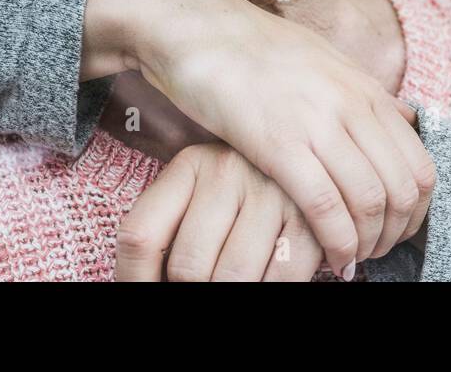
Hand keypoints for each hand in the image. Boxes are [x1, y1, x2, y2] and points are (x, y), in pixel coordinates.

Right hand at [81, 0, 434, 278]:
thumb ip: (362, 95)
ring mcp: (317, 122)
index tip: (393, 231)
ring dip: (365, 243)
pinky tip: (326, 257)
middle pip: (404, 188)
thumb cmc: (253, 49)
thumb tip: (402, 117)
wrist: (195, 26)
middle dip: (395, 234)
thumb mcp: (324, 62)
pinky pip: (324, 205)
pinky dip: (334, 242)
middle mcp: (352, 105)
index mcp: (366, 89)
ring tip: (349, 259)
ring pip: (371, 201)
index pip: (421, 164)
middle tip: (373, 252)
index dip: (415, 212)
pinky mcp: (277, 141)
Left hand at [115, 143, 325, 280]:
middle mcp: (227, 170)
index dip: (134, 280)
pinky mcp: (310, 214)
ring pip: (232, 278)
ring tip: (242, 279)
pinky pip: (281, 278)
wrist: (315, 158)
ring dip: (236, 292)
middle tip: (209, 281)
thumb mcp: (202, 192)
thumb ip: (172, 229)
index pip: (141, 236)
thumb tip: (144, 281)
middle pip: (186, 267)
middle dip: (194, 290)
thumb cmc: (247, 191)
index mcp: (190, 164)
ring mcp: (270, 191)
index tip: (148, 291)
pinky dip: (272, 290)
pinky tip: (268, 278)